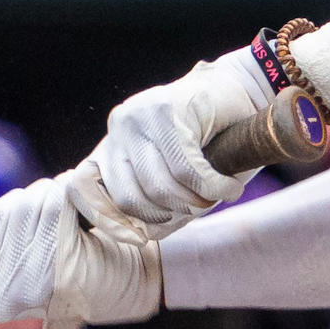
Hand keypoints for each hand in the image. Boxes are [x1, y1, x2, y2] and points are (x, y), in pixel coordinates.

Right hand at [0, 182, 162, 328]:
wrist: (122, 282)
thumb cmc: (54, 263)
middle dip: (17, 205)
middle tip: (39, 223)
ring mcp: (29, 287)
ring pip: (21, 205)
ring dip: (43, 196)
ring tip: (59, 219)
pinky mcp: (66, 267)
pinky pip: (54, 205)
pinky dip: (67, 192)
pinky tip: (75, 209)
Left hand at [73, 49, 294, 240]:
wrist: (245, 91)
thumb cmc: (213, 141)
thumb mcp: (176, 177)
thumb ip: (156, 204)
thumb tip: (141, 236)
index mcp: (114, 144)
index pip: (84, 185)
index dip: (105, 219)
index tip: (138, 238)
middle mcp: (120, 127)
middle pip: (128, 198)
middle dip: (167, 215)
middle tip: (197, 210)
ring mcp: (140, 116)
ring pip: (158, 187)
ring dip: (195, 204)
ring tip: (217, 196)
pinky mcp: (169, 110)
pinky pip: (187, 171)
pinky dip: (213, 188)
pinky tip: (229, 187)